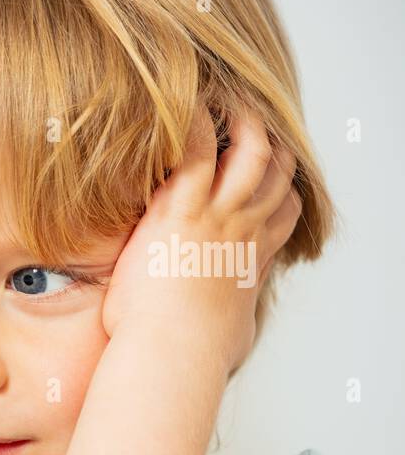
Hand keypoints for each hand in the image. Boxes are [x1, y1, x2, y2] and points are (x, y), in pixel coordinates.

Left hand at [102, 103, 302, 373]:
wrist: (171, 354)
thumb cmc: (190, 355)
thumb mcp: (228, 339)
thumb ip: (231, 329)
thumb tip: (230, 342)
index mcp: (251, 258)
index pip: (284, 210)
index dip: (280, 187)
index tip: (267, 176)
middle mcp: (243, 231)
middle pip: (276, 172)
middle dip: (268, 142)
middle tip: (249, 121)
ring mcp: (216, 217)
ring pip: (250, 150)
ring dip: (243, 121)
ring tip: (227, 99)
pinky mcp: (180, 211)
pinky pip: (193, 152)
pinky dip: (193, 124)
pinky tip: (184, 106)